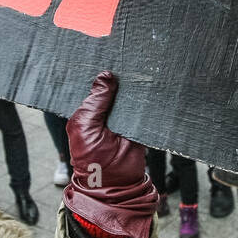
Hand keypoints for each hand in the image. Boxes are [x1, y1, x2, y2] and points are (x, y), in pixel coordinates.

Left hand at [61, 71, 157, 237]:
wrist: (114, 185)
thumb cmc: (92, 158)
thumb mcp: (87, 125)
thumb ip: (96, 101)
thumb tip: (105, 75)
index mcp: (87, 112)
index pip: (96, 86)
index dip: (103, 74)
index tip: (110, 52)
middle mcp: (106, 112)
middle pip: (114, 88)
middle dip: (121, 76)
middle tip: (131, 55)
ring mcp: (123, 118)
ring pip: (130, 96)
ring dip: (135, 86)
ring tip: (142, 65)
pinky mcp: (139, 125)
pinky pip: (143, 107)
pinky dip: (146, 97)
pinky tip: (150, 82)